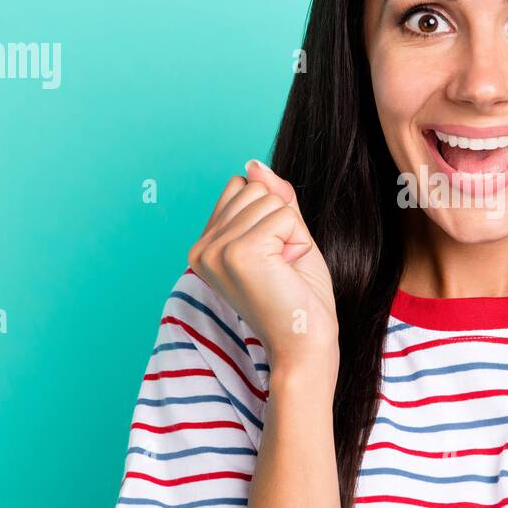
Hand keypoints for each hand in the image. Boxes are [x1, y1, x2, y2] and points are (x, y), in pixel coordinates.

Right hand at [187, 159, 339, 373]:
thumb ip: (272, 198)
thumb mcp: (287, 236)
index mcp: (204, 245)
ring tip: (284, 270)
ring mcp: (216, 250)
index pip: (241, 187)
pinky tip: (286, 270)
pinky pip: (284, 216)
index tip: (271, 258)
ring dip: (292, 233)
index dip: (270, 216)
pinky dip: (297, 241)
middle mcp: (202, 247)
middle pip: (255, 189)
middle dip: (282, 223)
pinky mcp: (238, 253)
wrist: (305, 343)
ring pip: (271, 200)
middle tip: (282, 266)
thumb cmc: (299, 297)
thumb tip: (255, 164)